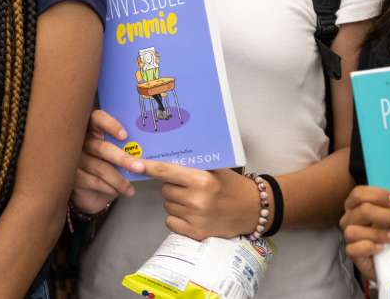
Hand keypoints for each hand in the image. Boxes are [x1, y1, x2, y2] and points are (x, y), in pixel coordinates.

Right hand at [72, 109, 145, 214]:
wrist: (92, 192)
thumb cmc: (108, 168)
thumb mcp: (117, 155)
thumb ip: (127, 148)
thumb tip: (149, 149)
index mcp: (93, 130)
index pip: (97, 118)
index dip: (110, 124)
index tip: (125, 136)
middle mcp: (81, 141)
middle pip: (102, 147)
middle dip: (123, 159)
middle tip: (140, 168)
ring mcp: (74, 158)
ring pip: (100, 167)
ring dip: (119, 180)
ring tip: (130, 189)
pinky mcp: (72, 175)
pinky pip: (94, 181)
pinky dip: (109, 188)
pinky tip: (118, 192)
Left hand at [141, 160, 258, 239]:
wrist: (254, 210)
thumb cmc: (233, 186)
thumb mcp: (216, 170)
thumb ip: (192, 165)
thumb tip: (164, 156)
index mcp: (201, 180)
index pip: (166, 171)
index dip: (148, 167)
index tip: (134, 164)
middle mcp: (197, 199)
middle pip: (165, 189)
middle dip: (172, 187)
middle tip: (188, 188)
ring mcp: (196, 218)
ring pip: (167, 205)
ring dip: (175, 202)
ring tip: (194, 201)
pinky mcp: (196, 233)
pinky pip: (170, 222)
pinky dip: (176, 218)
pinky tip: (191, 215)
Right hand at [341, 185, 389, 280]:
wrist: (388, 259)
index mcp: (357, 206)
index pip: (358, 194)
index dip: (377, 195)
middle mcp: (350, 219)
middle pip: (362, 211)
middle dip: (388, 216)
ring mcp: (348, 236)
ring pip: (354, 230)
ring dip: (379, 234)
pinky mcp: (351, 253)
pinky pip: (353, 249)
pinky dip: (367, 247)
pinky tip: (381, 249)